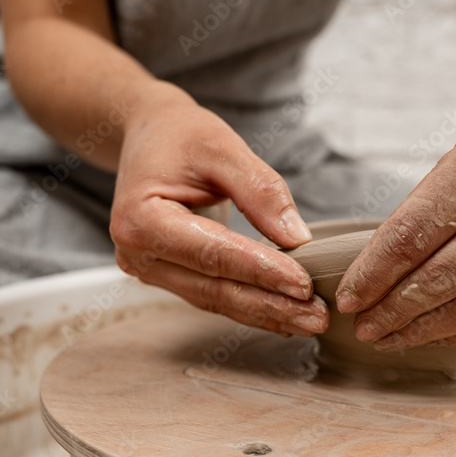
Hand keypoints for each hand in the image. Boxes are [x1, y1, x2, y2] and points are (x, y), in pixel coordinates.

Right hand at [110, 86, 328, 336]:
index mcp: (141, 218)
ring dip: (266, 312)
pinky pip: (213, 295)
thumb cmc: (180, 136)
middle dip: (270, 304)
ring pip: (216, 299)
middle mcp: (138, 253)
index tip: (303, 283)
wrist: (149, 136)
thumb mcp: (221, 146)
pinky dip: (251, 306)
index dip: (260, 270)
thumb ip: (259, 190)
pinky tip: (284, 314)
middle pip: (214, 287)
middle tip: (316, 317)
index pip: (212, 253)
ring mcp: (149, 270)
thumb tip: (296, 238)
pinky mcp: (167, 276)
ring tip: (310, 320)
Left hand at [336, 104, 455, 347]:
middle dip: (392, 309)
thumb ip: (429, 209)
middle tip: (363, 325)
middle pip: (443, 278)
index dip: (373, 272)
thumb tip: (374, 274)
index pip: (415, 232)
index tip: (348, 296)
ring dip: (423, 330)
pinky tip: (435, 333)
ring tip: (390, 336)